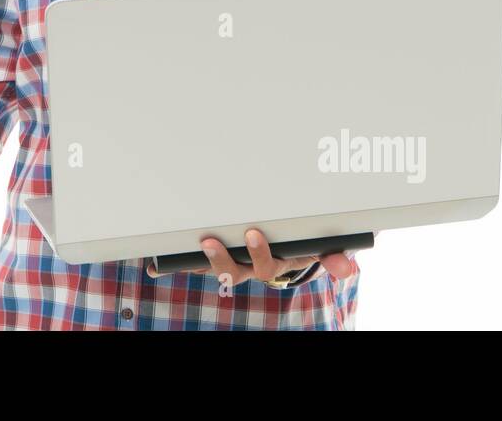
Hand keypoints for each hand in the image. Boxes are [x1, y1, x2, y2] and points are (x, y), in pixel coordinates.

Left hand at [146, 227, 355, 282]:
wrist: (290, 247)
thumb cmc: (302, 242)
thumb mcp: (321, 247)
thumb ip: (334, 256)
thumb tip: (347, 269)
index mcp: (274, 263)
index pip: (265, 264)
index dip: (257, 253)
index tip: (252, 232)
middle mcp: (249, 266)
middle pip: (233, 269)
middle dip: (221, 257)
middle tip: (212, 240)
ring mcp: (232, 261)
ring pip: (214, 264)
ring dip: (201, 258)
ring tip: (192, 242)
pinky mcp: (216, 255)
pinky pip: (194, 260)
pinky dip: (173, 264)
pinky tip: (154, 265)